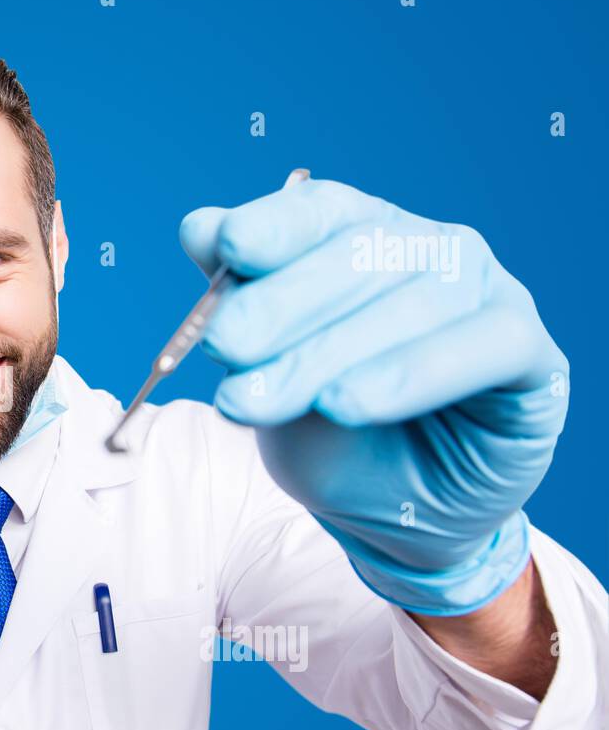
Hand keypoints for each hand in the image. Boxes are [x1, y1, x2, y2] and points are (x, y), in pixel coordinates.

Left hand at [179, 178, 568, 614]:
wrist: (397, 519)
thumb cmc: (331, 436)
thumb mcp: (266, 375)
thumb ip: (236, 303)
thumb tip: (199, 225)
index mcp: (363, 239)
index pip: (322, 210)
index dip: (276, 226)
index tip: (229, 248)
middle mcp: (429, 252)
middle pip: (360, 253)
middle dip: (282, 303)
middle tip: (223, 347)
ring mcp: (487, 295)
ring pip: (413, 301)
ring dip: (327, 353)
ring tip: (260, 400)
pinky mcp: (531, 355)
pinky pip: (483, 347)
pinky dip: (411, 373)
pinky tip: (348, 403)